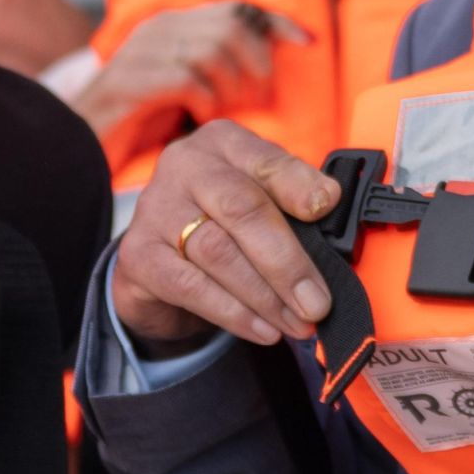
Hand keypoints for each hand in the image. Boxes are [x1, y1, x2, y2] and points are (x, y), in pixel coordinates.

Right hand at [75, 2, 306, 141]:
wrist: (77, 138)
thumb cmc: (140, 116)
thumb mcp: (186, 84)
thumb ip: (219, 69)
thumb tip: (269, 71)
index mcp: (176, 23)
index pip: (237, 6)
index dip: (276, 21)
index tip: (308, 41)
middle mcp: (161, 28)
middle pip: (231, 23)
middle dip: (256, 60)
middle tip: (255, 95)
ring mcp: (143, 51)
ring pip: (212, 49)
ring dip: (230, 84)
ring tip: (223, 109)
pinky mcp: (131, 80)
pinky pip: (185, 78)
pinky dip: (203, 100)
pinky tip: (199, 117)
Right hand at [109, 120, 341, 350]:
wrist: (161, 261)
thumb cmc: (225, 225)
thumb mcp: (262, 203)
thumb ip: (295, 209)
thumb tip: (335, 226)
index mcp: (225, 143)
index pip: (266, 159)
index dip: (298, 184)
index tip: (327, 207)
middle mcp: (186, 165)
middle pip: (241, 208)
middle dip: (287, 262)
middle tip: (317, 303)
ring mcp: (156, 209)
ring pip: (217, 252)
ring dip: (266, 297)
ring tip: (298, 324)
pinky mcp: (138, 255)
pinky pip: (191, 286)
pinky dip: (233, 313)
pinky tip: (264, 330)